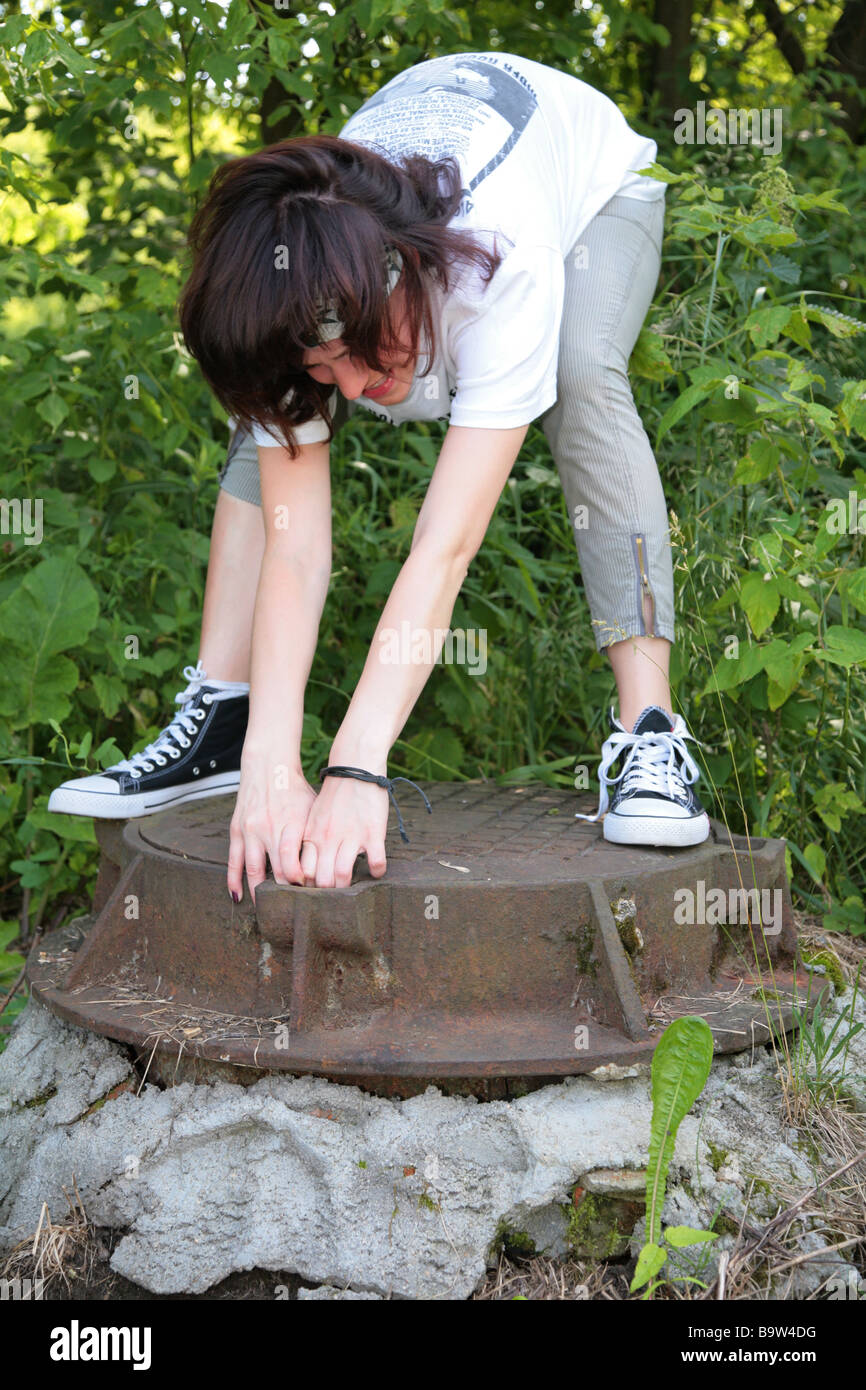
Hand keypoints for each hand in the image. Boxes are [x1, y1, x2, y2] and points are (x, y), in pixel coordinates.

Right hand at [228, 756, 316, 902]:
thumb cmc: (295, 790)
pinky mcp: (237, 830)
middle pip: (274, 870)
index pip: (291, 861)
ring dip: (260, 892)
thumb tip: (328, 864)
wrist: (267, 767)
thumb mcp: (311, 809)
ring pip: (252, 870)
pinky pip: (233, 861)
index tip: (305, 893)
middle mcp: (268, 829)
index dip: (297, 881)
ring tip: (267, 910)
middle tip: (290, 910)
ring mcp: (250, 830)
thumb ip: (314, 836)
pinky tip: (238, 897)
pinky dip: (233, 881)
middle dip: (283, 892)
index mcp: (289, 824)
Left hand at [299, 771, 389, 887]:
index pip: (304, 871)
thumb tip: (306, 868)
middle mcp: (329, 838)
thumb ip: (310, 841)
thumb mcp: (314, 817)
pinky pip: (376, 861)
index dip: (308, 887)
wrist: (355, 768)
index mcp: (313, 835)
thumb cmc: (334, 796)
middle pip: (322, 879)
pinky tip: (376, 870)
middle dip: (328, 893)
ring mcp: (351, 836)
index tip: (315, 891)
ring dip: (348, 887)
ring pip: (343, 875)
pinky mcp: (373, 832)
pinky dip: (377, 871)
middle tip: (334, 895)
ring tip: (353, 887)